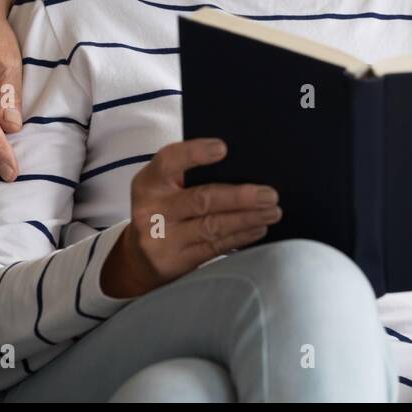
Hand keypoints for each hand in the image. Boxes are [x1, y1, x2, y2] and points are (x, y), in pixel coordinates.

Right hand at [100, 138, 282, 298]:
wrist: (138, 258)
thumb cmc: (163, 210)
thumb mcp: (164, 188)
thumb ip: (190, 175)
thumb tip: (243, 166)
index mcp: (149, 182)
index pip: (168, 162)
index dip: (194, 153)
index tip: (223, 148)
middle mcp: (152, 210)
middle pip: (200, 200)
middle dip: (240, 197)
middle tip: (270, 194)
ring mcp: (162, 240)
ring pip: (212, 226)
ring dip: (247, 218)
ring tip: (272, 211)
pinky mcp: (176, 263)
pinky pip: (214, 247)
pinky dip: (240, 237)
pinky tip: (258, 228)